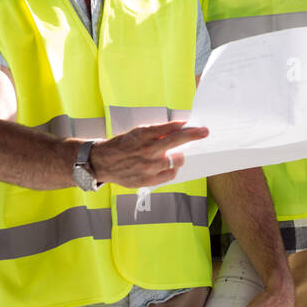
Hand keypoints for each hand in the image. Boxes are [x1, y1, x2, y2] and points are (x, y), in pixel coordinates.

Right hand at [89, 121, 207, 188]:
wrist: (102, 162)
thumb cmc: (121, 146)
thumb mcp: (136, 133)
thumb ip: (155, 133)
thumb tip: (176, 129)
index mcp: (144, 135)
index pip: (170, 129)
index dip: (186, 127)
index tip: (197, 126)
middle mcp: (147, 150)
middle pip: (177, 142)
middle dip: (193, 135)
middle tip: (204, 132)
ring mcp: (148, 166)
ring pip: (176, 161)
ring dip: (180, 157)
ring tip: (177, 155)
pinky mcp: (147, 180)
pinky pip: (169, 176)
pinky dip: (172, 171)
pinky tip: (168, 167)